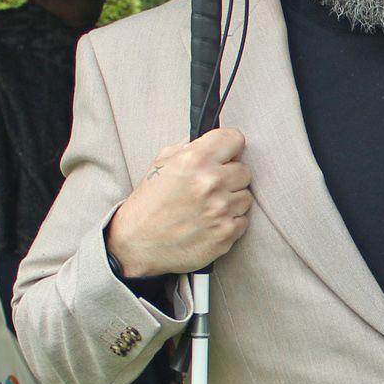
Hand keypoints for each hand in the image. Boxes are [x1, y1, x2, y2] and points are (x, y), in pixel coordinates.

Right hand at [107, 128, 252, 276]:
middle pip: (244, 170)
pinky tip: (210, 223)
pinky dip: (229, 222)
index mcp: (194, 160)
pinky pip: (242, 220)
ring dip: (231, 200)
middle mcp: (210, 182)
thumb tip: (213, 141)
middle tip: (211, 187)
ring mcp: (221, 210)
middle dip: (230, 177)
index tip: (226, 154)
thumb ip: (189, 148)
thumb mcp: (160, 165)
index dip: (230, 147)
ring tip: (208, 207)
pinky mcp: (226, 233)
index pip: (234, 139)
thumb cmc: (148, 204)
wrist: (137, 243)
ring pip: (246, 196)